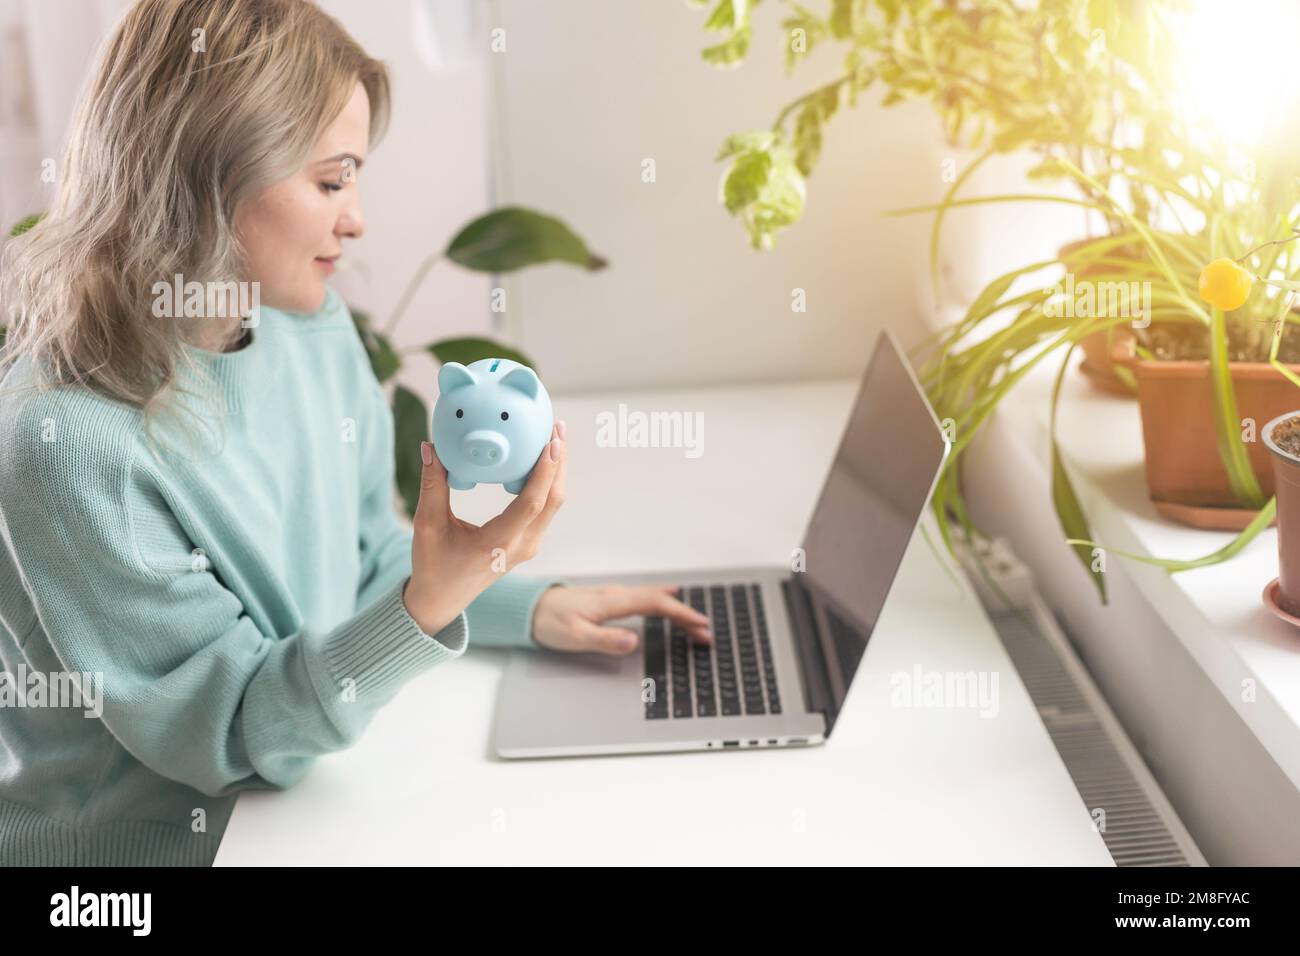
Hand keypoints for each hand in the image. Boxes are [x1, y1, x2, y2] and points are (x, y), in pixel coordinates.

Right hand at [403, 423, 566, 635]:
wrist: (443, 599)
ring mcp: (528, 546)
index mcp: (498, 543)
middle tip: (558, 427)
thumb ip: (433, 486)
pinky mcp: (527, 542)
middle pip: (553, 499)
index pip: (532, 503)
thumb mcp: (427, 525)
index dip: (545, 471)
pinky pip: (545, 508)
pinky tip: (541, 459)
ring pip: (554, 504)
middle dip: (559, 462)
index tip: (551, 441)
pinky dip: (547, 482)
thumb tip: (431, 447)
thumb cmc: (433, 565)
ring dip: (557, 470)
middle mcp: (521, 545)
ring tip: (554, 437)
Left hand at [530, 583, 713, 654]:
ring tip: (693, 622)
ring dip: (675, 610)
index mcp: (612, 602)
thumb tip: (634, 640)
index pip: (656, 605)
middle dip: (684, 614)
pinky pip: (643, 599)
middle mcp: (616, 595)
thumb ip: (606, 639)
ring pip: (652, 599)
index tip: (700, 625)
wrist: (529, 608)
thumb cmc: (550, 622)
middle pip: (659, 601)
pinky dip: (661, 604)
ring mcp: (613, 595)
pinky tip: (666, 602)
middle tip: (705, 630)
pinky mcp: (608, 600)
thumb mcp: (576, 636)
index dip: (681, 614)